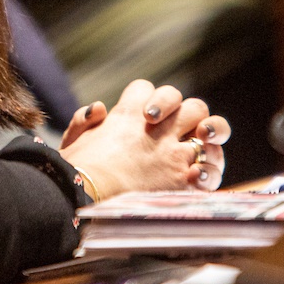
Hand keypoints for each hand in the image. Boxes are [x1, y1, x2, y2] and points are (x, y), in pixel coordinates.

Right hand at [59, 80, 229, 197]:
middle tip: (178, 129)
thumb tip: (99, 108)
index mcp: (128, 113)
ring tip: (199, 147)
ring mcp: (173, 151)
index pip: (144, 88)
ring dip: (206, 137)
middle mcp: (156, 127)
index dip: (143, 99)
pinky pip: (210, 166)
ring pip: (209, 126)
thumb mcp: (74, 139)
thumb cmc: (76, 170)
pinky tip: (196, 176)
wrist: (86, 195)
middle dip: (186, 113)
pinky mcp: (184, 177)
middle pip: (188, 103)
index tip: (139, 115)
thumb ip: (85, 119)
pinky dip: (207, 171)